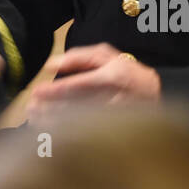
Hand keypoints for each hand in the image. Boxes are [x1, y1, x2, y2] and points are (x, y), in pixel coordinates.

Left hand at [27, 43, 159, 122]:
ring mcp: (117, 116)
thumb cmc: (126, 70)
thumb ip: (78, 57)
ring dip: (57, 122)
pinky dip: (69, 132)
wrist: (156, 92)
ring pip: (83, 122)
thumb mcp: (105, 55)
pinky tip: (53, 132)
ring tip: (36, 120)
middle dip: (52, 108)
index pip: (80, 84)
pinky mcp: (115, 129)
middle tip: (32, 109)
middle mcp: (116, 97)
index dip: (57, 90)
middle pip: (78, 106)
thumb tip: (51, 65)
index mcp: (112, 75)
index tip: (38, 92)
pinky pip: (89, 132)